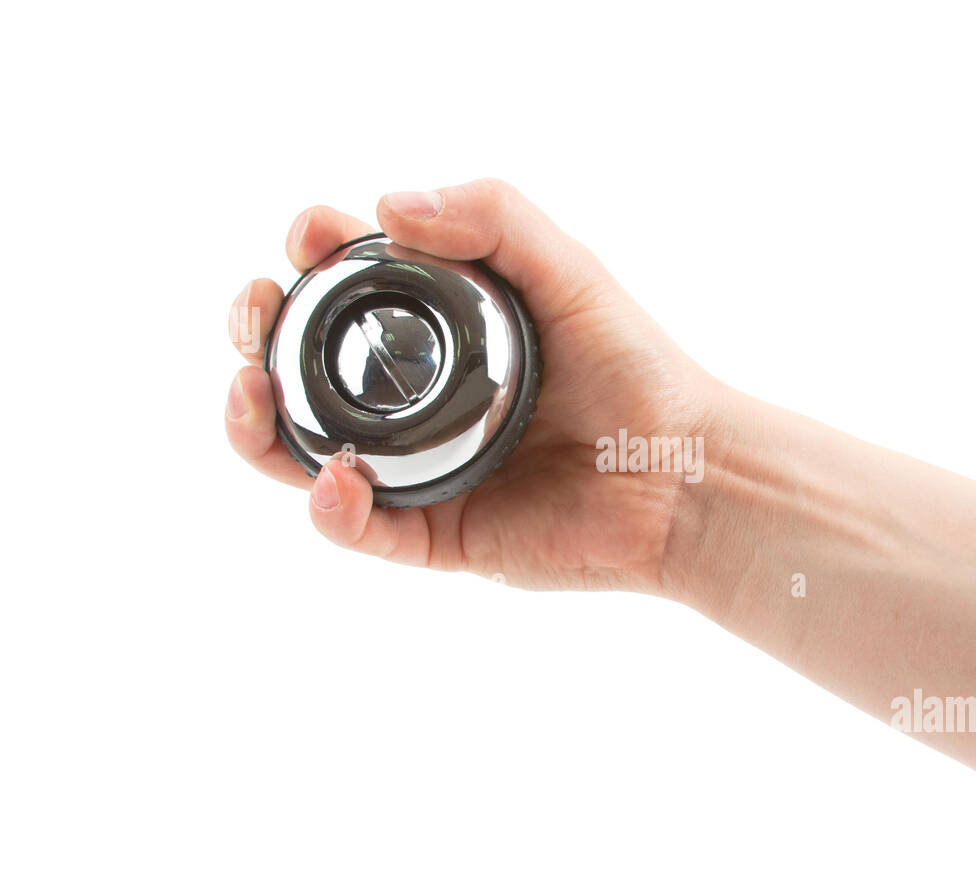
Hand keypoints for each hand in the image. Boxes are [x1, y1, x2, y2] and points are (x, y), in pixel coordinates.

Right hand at [225, 179, 719, 591]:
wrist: (682, 470)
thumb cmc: (634, 369)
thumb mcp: (565, 269)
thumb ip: (491, 217)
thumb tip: (384, 203)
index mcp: (442, 334)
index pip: (347, 292)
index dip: (310, 259)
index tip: (307, 239)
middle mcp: (420, 401)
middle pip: (305, 370)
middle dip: (259, 335)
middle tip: (254, 314)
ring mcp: (422, 469)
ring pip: (307, 453)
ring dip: (258, 426)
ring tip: (249, 394)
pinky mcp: (438, 533)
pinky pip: (365, 529)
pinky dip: (332, 509)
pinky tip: (334, 480)